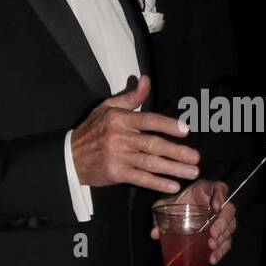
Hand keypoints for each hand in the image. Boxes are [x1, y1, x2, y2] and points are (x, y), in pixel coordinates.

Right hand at [70, 74, 200, 190]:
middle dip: (177, 152)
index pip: (148, 121)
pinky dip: (157, 183)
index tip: (185, 131)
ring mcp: (117, 156)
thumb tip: (146, 80)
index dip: (168, 125)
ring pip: (150, 163)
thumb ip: (131, 97)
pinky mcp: (116, 173)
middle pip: (153, 144)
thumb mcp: (107, 108)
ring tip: (192, 172)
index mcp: (120, 119)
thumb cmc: (92, 130)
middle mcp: (119, 137)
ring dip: (173, 168)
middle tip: (196, 157)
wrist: (70, 156)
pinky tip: (173, 185)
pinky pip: (140, 178)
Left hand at [150, 178, 235, 263]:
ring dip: (223, 238)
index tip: (215, 206)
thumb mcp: (167, 204)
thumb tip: (154, 233)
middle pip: (229, 211)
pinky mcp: (222, 232)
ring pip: (230, 227)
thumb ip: (161, 214)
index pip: (220, 188)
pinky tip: (213, 258)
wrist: (182, 209)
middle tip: (212, 234)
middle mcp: (220, 203)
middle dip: (222, 224)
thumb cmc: (178, 202)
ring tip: (212, 247)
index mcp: (209, 190)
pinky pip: (226, 241)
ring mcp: (222, 219)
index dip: (220, 197)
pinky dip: (221, 251)